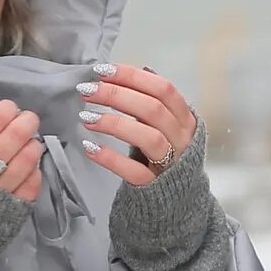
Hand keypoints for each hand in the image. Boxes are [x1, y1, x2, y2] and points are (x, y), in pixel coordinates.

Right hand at [0, 97, 43, 202]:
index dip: (4, 111)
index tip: (9, 107)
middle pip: (9, 141)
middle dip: (24, 123)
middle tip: (29, 119)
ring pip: (23, 164)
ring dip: (32, 146)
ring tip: (32, 141)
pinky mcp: (7, 213)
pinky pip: (28, 189)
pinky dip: (34, 174)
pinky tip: (32, 166)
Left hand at [76, 63, 198, 184]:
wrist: (177, 200)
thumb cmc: (166, 155)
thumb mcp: (167, 126)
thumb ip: (156, 101)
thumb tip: (143, 70)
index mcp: (185, 119)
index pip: (163, 89)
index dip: (133, 77)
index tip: (103, 71)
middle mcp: (182, 139)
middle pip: (153, 109)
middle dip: (117, 95)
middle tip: (87, 90)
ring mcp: (172, 163)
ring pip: (148, 137)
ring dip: (114, 123)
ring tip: (85, 117)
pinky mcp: (155, 186)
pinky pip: (134, 171)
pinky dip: (110, 158)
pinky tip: (89, 147)